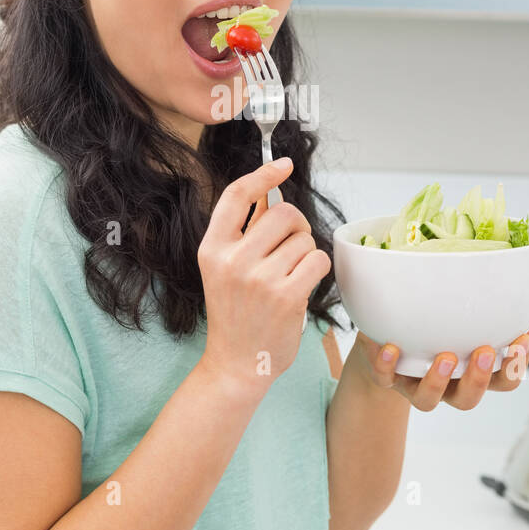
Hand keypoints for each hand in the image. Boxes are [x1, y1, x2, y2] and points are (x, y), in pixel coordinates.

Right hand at [197, 157, 330, 396]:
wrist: (237, 364)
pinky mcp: (286, 295)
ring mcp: (259, 278)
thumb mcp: (224, 269)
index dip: (263, 175)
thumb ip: (244, 233)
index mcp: (212, 248)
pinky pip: (317, 259)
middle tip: (291, 246)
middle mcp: (232, 260)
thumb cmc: (236, 314)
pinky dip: (316, 269)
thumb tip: (271, 193)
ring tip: (290, 274)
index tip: (284, 165)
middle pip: (281, 212)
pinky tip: (302, 285)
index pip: (237, 196)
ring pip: (303, 237)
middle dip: (295, 224)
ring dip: (305, 251)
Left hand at [350, 325, 528, 410]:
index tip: (520, 340)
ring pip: (427, 400)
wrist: (385, 341)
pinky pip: (385, 379)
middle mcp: (445, 386)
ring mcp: (414, 385)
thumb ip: (488, 318)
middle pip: (467, 399)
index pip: (502, 381)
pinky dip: (387, 365)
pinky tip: (391, 348)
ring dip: (438, 380)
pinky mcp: (386, 378)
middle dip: (479, 379)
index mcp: (469, 373)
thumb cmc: (432, 329)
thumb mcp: (459, 321)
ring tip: (446, 357)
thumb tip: (523, 310)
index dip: (514, 367)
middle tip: (485, 352)